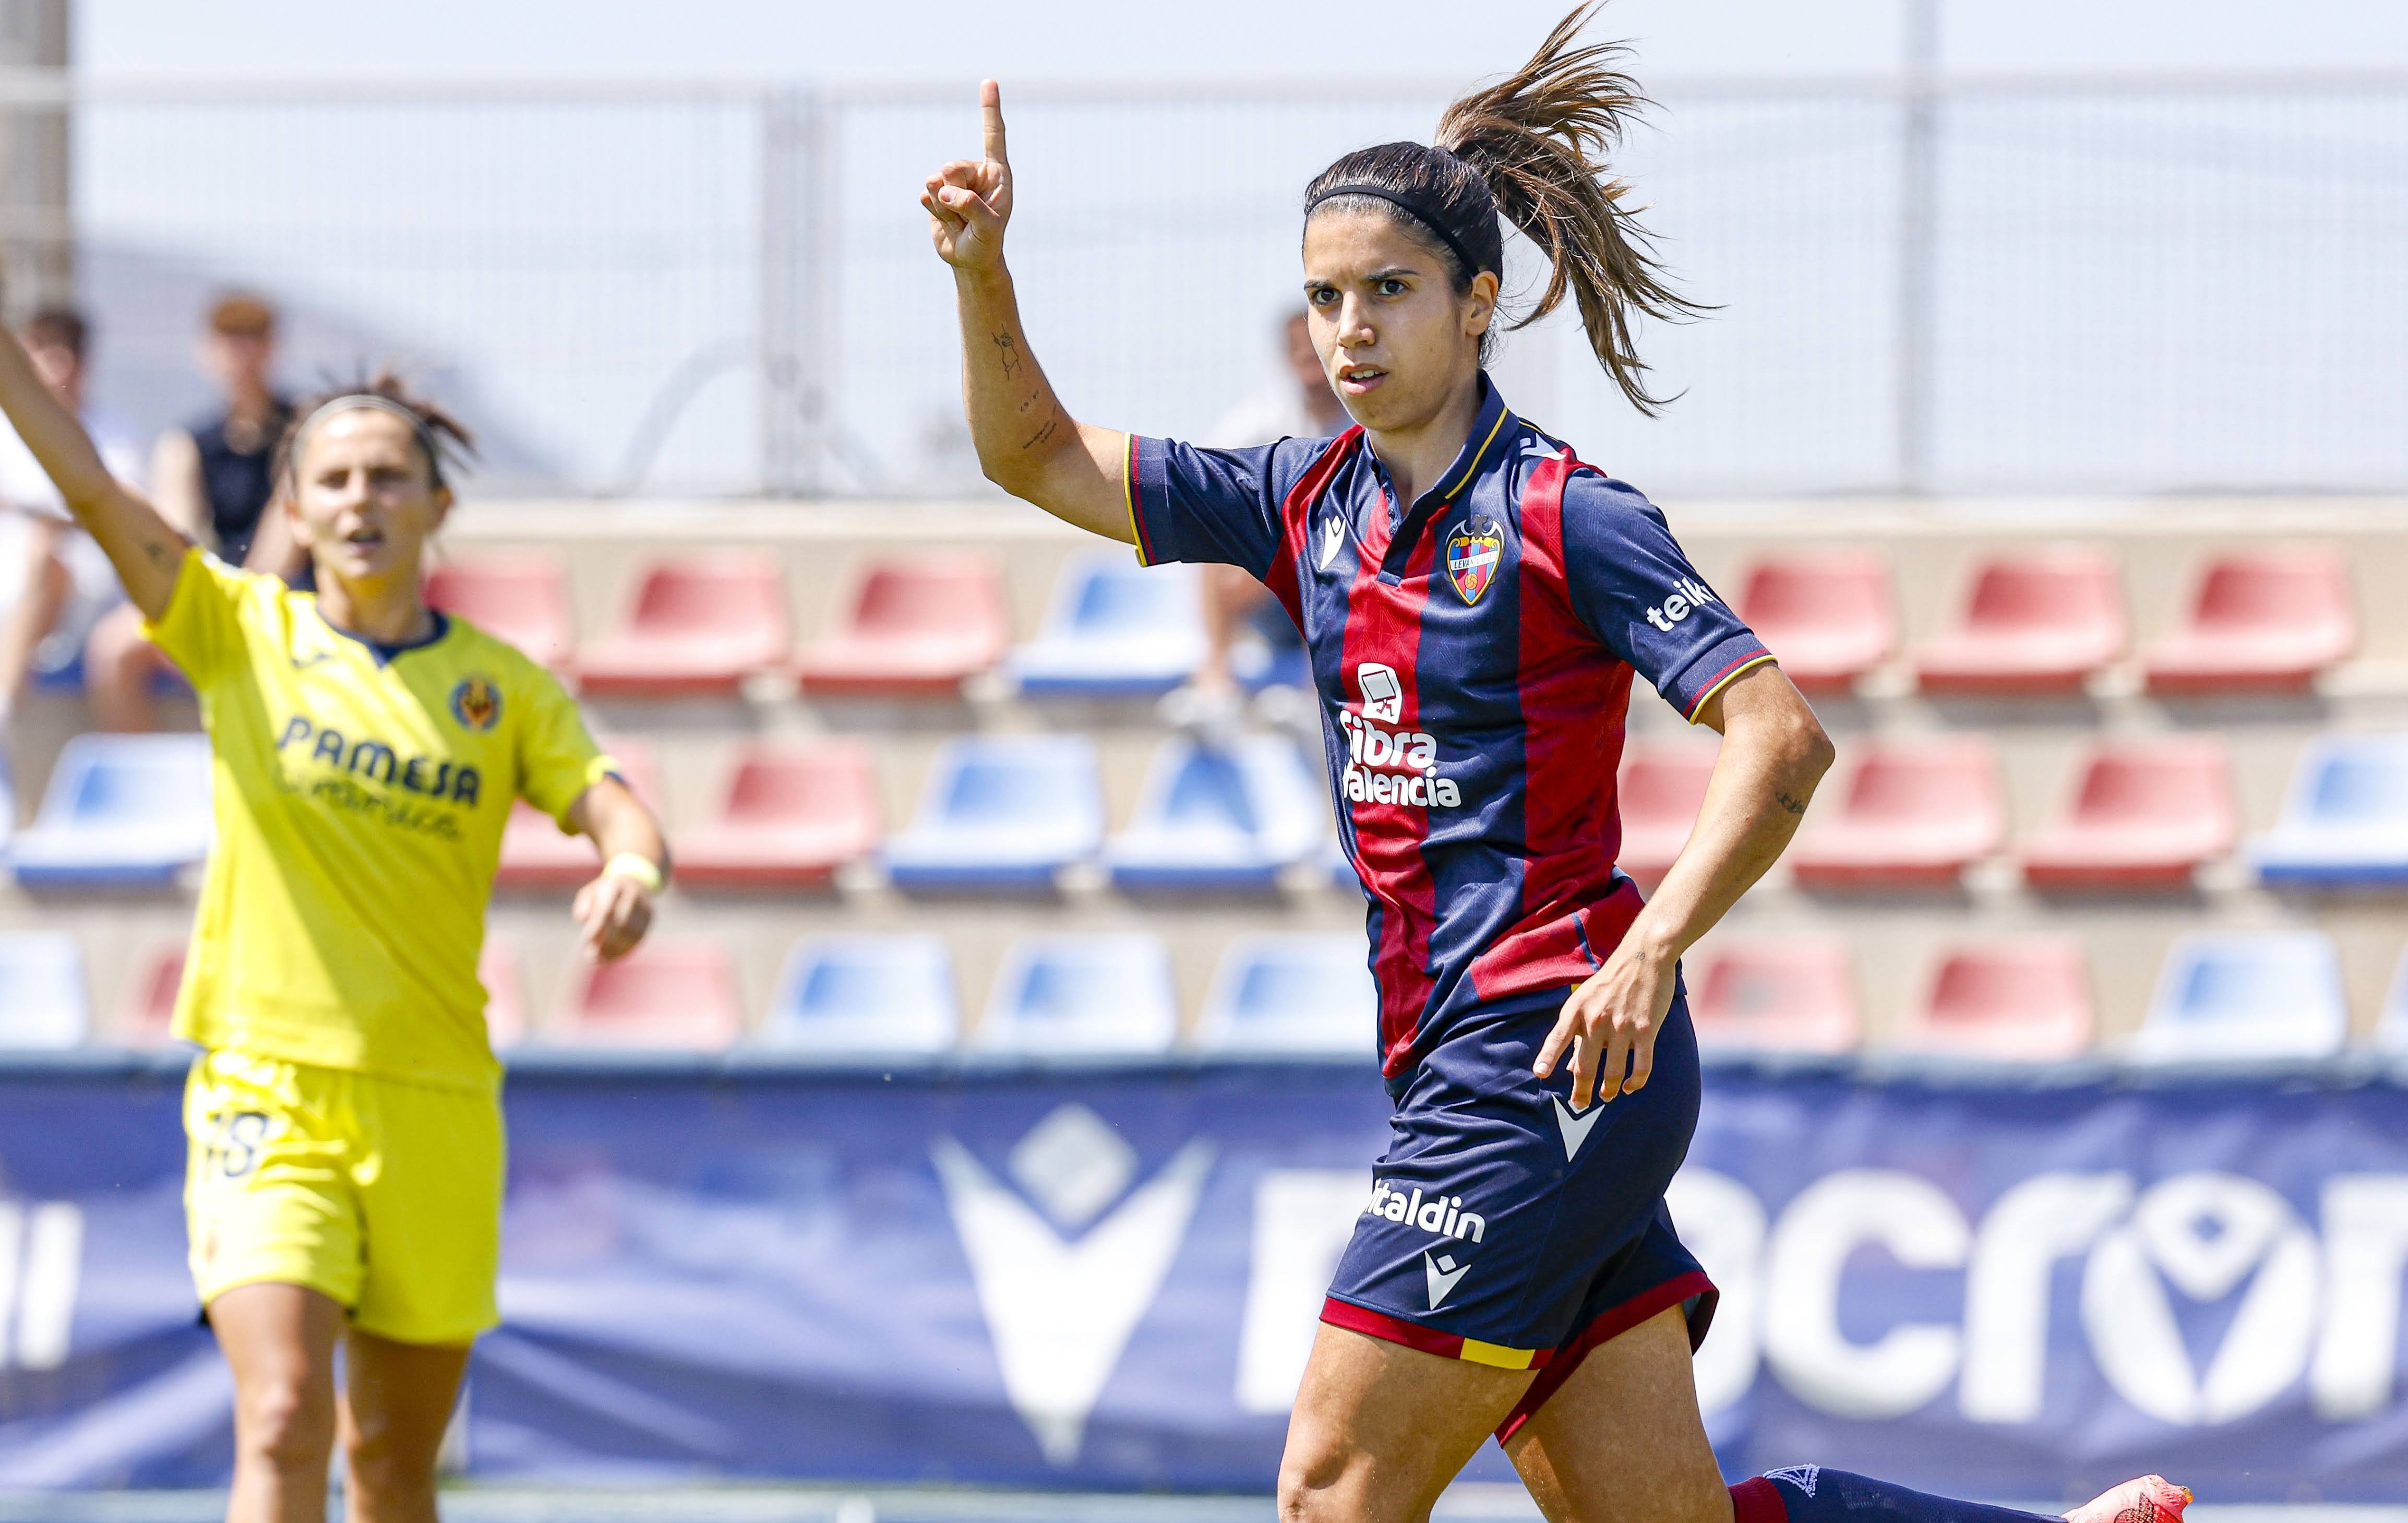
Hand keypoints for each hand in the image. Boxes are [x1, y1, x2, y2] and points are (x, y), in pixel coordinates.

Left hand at [572, 871, 653, 962]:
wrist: (635, 881)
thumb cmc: (605, 891)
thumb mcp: (590, 891)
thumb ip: (583, 904)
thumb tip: (582, 919)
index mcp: (616, 887)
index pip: (607, 911)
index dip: (597, 928)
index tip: (586, 942)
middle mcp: (634, 896)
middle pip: (621, 924)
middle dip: (606, 942)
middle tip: (591, 957)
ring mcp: (645, 907)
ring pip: (632, 934)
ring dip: (615, 950)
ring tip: (600, 961)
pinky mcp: (650, 918)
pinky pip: (639, 938)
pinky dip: (625, 950)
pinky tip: (612, 958)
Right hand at [922, 79, 1012, 270]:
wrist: (970, 259)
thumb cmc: (987, 242)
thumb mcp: (988, 228)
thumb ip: (972, 207)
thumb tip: (944, 191)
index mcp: (996, 173)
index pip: (993, 136)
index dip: (990, 109)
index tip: (989, 81)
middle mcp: (974, 172)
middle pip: (952, 166)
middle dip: (954, 193)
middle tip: (965, 215)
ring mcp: (953, 182)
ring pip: (935, 180)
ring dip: (944, 207)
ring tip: (958, 220)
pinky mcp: (934, 193)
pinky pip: (925, 195)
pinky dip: (934, 213)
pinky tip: (947, 222)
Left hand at [1534, 941, 1679, 1110]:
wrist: (1645, 957)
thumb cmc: (1610, 982)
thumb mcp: (1585, 1001)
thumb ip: (1576, 1034)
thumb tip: (1569, 1068)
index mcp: (1576, 1011)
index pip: (1557, 1038)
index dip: (1547, 1057)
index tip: (1540, 1074)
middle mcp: (1596, 1020)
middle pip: (1584, 1067)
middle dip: (1582, 1092)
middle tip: (1579, 1105)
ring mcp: (1621, 1027)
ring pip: (1613, 1072)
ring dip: (1609, 1090)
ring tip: (1606, 1096)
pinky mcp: (1646, 1031)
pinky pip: (1641, 1067)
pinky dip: (1635, 1083)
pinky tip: (1630, 1087)